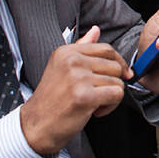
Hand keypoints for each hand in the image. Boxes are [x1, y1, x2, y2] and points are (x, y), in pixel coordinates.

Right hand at [20, 26, 130, 155]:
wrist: (36, 126)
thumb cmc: (51, 101)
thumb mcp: (62, 68)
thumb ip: (81, 48)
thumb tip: (96, 30)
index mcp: (66, 52)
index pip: (106, 49)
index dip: (118, 62)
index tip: (122, 74)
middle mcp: (72, 61)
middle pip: (114, 65)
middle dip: (113, 82)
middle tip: (98, 94)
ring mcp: (78, 78)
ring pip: (117, 82)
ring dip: (110, 97)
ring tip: (93, 104)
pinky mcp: (85, 96)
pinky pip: (116, 95)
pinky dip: (110, 106)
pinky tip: (95, 111)